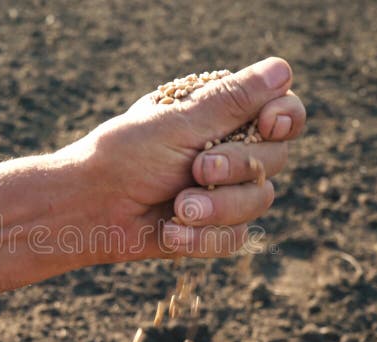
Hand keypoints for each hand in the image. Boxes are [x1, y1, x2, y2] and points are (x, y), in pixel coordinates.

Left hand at [68, 57, 305, 260]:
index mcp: (224, 115)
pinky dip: (203, 237)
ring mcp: (226, 191)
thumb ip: (232, 102)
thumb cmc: (126, 156)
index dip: (286, 118)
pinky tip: (171, 232)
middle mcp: (231, 150)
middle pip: (276, 158)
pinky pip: (236, 237)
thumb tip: (283, 68)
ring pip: (259, 201)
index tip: (268, 125)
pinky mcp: (215, 228)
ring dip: (219, 207)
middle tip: (197, 169)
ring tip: (179, 208)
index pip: (283, 112)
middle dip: (237, 167)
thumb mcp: (179, 124)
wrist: (91, 210)